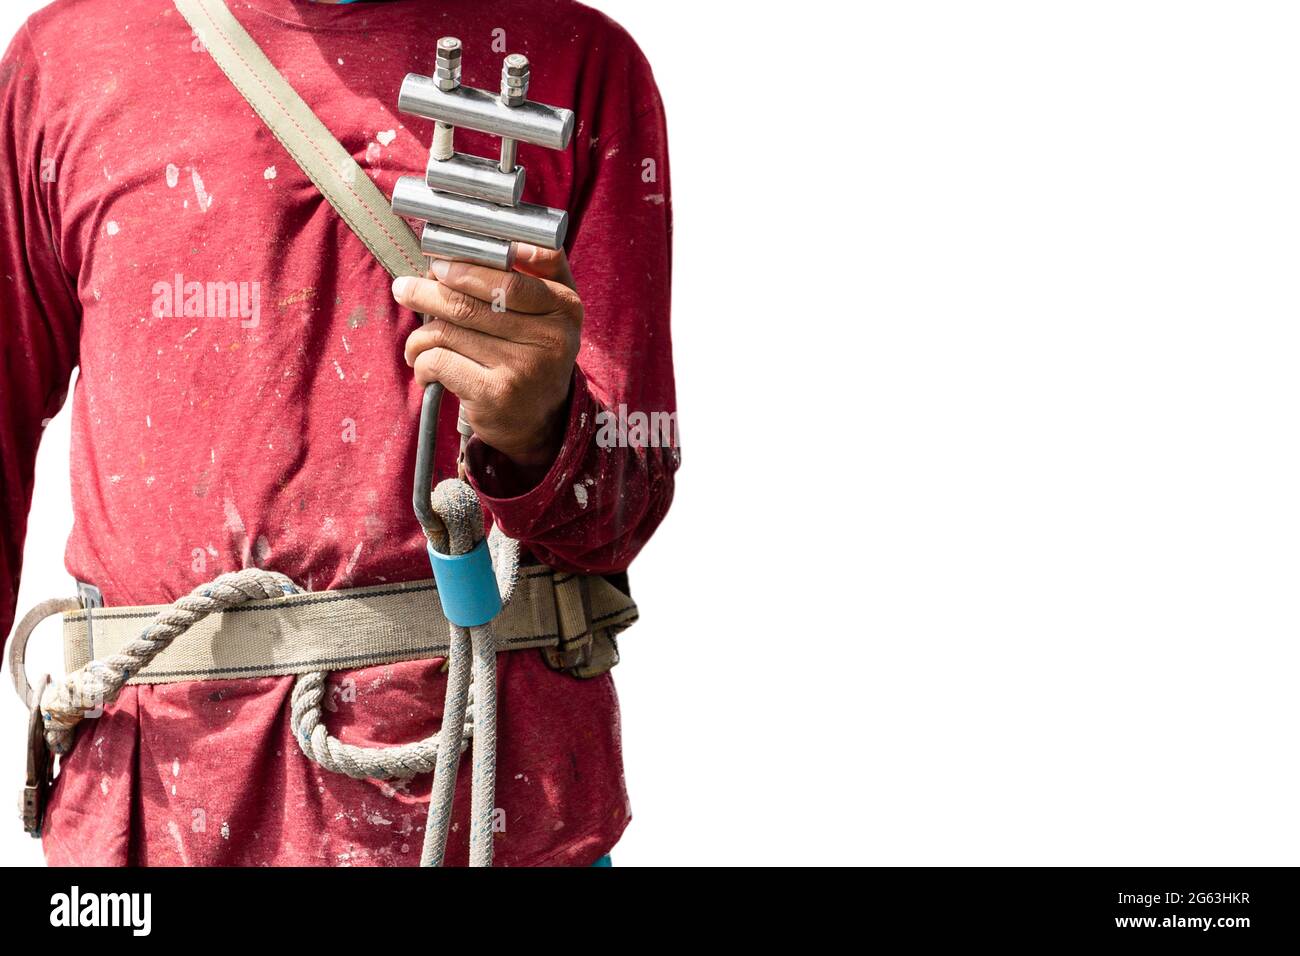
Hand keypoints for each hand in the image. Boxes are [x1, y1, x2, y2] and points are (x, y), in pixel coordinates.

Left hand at [393, 244, 582, 468]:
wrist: (540, 420)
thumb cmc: (535, 351)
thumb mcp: (554, 309)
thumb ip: (540, 267)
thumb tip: (498, 237)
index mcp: (565, 307)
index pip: (510, 280)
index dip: (467, 269)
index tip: (437, 264)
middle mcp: (550, 338)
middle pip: (470, 305)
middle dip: (427, 293)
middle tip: (404, 288)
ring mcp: (523, 367)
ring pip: (448, 332)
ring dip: (420, 335)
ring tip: (416, 341)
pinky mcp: (495, 394)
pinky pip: (440, 361)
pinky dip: (422, 362)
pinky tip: (424, 367)